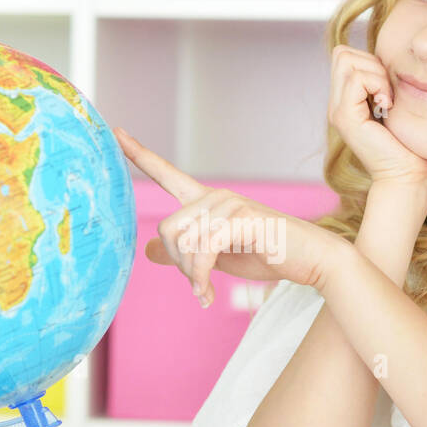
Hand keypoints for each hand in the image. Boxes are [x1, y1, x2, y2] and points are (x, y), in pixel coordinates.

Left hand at [113, 127, 347, 305]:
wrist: (310, 260)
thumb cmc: (267, 255)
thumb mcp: (218, 257)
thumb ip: (184, 252)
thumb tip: (148, 248)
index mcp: (207, 201)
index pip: (166, 174)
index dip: (140, 155)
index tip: (116, 132)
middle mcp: (215, 196)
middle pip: (168, 228)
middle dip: (177, 263)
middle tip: (196, 284)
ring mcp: (230, 204)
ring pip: (184, 242)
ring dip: (192, 274)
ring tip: (204, 290)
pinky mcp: (242, 218)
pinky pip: (204, 250)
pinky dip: (200, 277)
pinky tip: (206, 294)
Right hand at [329, 45, 426, 192]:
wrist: (408, 175)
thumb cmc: (410, 144)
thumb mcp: (395, 104)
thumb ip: (383, 83)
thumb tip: (386, 59)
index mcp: (346, 101)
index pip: (344, 56)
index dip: (369, 62)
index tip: (388, 88)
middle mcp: (336, 105)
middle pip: (342, 54)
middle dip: (371, 64)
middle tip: (388, 92)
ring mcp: (337, 111)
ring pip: (347, 61)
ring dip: (376, 74)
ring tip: (388, 100)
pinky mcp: (345, 117)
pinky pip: (356, 79)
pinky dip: (377, 84)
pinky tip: (387, 106)